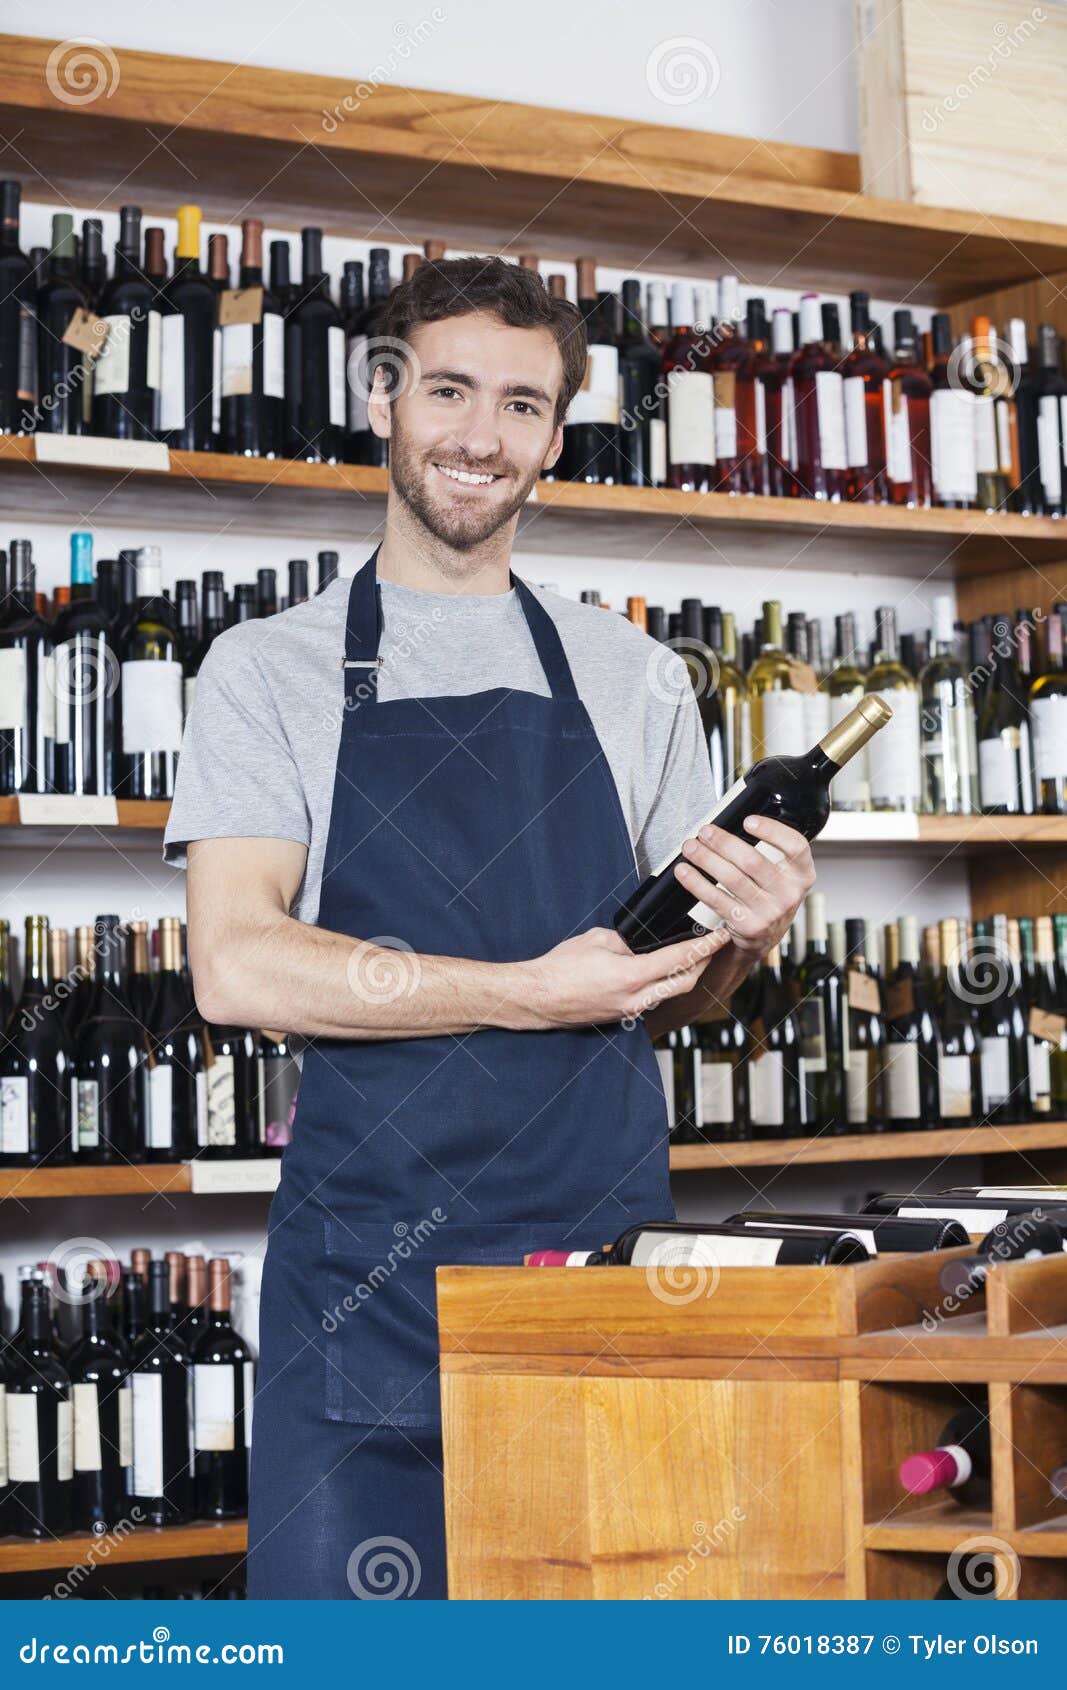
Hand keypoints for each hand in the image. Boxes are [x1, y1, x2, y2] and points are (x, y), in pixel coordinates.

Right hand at [526, 923, 731, 1028]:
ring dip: (686, 974)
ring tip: (693, 956)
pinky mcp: (623, 1016)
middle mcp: (636, 998)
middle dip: (703, 962)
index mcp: (631, 975)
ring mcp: (631, 1011)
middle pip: (685, 981)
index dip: (704, 946)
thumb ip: (626, 942)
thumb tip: (640, 944)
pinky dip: (666, 984)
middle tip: (712, 945)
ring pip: (671, 992)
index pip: (679, 959)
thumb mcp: (597, 941)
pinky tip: (665, 973)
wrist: (538, 998)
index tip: (719, 935)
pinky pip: (654, 999)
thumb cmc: (560, 969)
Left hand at [673, 815, 814, 959]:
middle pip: (753, 861)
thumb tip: (730, 826)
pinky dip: (696, 882)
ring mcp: (769, 912)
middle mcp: (789, 894)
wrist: (765, 938)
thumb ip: (769, 853)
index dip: (772, 831)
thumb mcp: (782, 876)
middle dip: (723, 842)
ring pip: (731, 878)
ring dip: (706, 859)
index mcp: (801, 875)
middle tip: (705, 832)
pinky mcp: (748, 925)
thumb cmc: (770, 898)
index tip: (748, 821)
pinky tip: (686, 872)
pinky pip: (716, 899)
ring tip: (691, 848)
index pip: (795, 846)